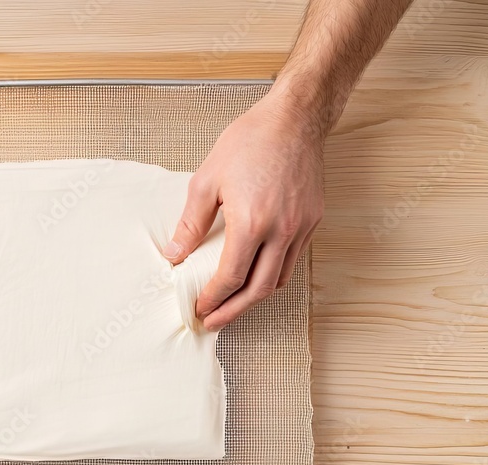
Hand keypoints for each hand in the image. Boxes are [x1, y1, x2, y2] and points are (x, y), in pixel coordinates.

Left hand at [164, 91, 323, 330]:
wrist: (294, 119)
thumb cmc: (249, 142)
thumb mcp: (206, 180)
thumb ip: (190, 224)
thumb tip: (175, 254)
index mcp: (252, 222)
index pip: (231, 277)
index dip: (213, 298)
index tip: (199, 308)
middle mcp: (282, 231)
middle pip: (258, 290)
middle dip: (232, 311)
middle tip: (212, 322)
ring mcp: (301, 228)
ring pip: (279, 279)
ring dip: (254, 298)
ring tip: (232, 305)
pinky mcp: (313, 221)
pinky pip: (292, 260)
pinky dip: (272, 276)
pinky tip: (255, 276)